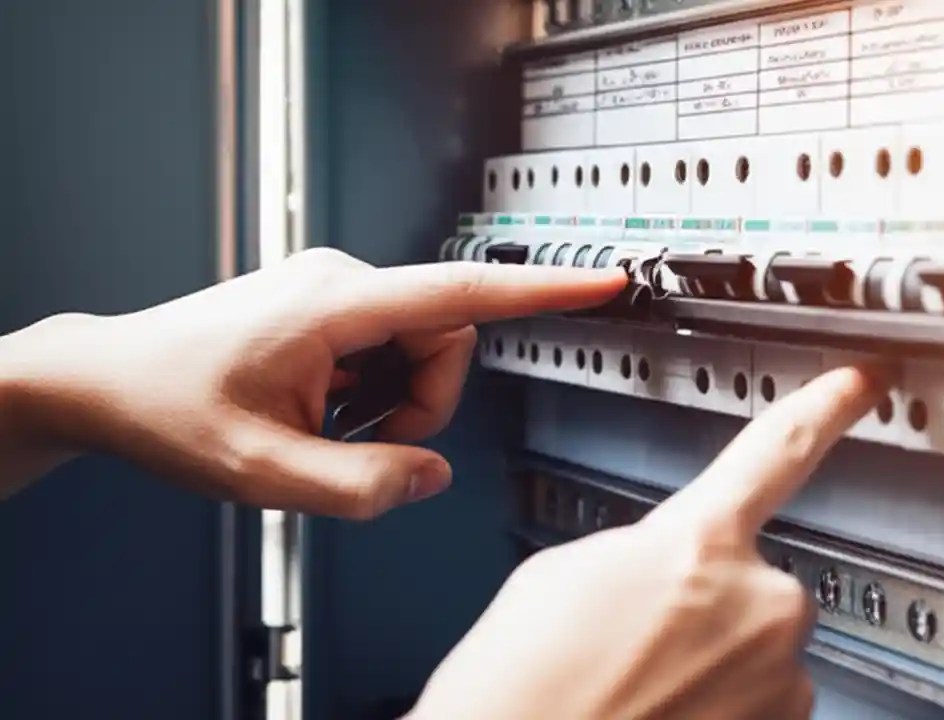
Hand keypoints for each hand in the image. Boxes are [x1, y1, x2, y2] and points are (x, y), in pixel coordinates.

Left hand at [0, 248, 624, 513]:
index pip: (462, 293)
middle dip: (420, 404)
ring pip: (417, 351)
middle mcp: (343, 281)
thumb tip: (431, 476)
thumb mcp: (264, 472)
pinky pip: (387, 350)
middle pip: (443, 342)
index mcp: (337, 305)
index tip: (601, 281)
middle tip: (357, 444)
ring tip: (323, 429)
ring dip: (391, 403)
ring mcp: (334, 291)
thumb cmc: (171, 407)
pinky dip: (370, 393)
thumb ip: (360, 486)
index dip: (541, 292)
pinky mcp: (328, 305)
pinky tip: (320, 412)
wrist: (109, 379)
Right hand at [409, 365, 886, 719]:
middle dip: (707, 600)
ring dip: (710, 662)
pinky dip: (720, 708)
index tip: (866, 381)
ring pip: (757, 649)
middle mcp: (758, 605)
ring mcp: (779, 681)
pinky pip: (760, 703)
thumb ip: (644, 549)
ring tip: (636, 685)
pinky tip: (660, 712)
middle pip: (754, 578)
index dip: (828, 407)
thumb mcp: (564, 575)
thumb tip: (670, 564)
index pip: (781, 450)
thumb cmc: (519, 691)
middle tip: (635, 636)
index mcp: (696, 544)